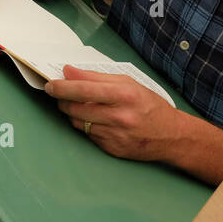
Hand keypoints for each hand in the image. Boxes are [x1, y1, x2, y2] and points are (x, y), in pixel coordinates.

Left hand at [46, 66, 179, 161]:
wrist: (171, 136)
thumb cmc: (150, 105)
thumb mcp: (129, 83)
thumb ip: (97, 77)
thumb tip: (70, 72)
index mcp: (124, 95)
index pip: (84, 89)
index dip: (63, 87)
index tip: (51, 84)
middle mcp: (119, 116)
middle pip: (76, 108)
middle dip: (62, 99)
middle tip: (57, 93)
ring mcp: (115, 136)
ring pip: (78, 123)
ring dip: (72, 113)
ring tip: (76, 105)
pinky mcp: (111, 149)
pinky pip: (88, 135)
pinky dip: (86, 126)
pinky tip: (94, 120)